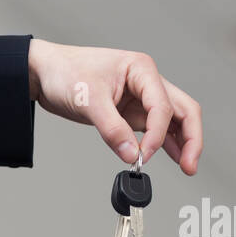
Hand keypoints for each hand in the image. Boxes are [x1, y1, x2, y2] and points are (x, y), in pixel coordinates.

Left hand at [27, 38, 202, 174]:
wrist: (44, 73)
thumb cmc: (65, 72)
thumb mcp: (89, 100)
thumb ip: (113, 129)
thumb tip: (133, 155)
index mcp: (141, 70)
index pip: (163, 106)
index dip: (157, 134)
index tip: (144, 156)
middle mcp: (147, 82)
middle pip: (183, 110)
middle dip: (191, 138)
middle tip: (190, 165)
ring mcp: (141, 98)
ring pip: (174, 121)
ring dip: (182, 143)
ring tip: (187, 167)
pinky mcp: (132, 112)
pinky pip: (156, 129)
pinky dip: (165, 144)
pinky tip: (173, 159)